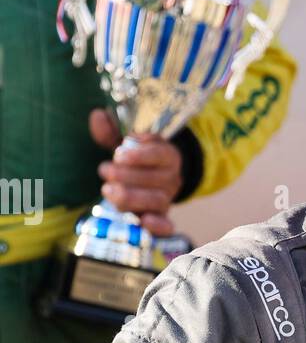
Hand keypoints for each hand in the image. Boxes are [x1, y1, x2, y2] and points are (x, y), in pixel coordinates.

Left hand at [89, 108, 182, 237]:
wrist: (147, 179)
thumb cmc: (133, 158)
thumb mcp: (124, 141)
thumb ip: (111, 130)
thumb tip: (97, 117)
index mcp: (167, 155)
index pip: (160, 153)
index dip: (141, 155)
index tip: (118, 154)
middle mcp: (172, 178)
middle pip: (156, 179)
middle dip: (126, 175)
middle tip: (104, 170)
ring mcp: (166, 199)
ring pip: (157, 200)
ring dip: (131, 196)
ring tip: (107, 190)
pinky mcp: (160, 218)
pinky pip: (166, 225)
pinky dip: (158, 225)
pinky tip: (144, 221)